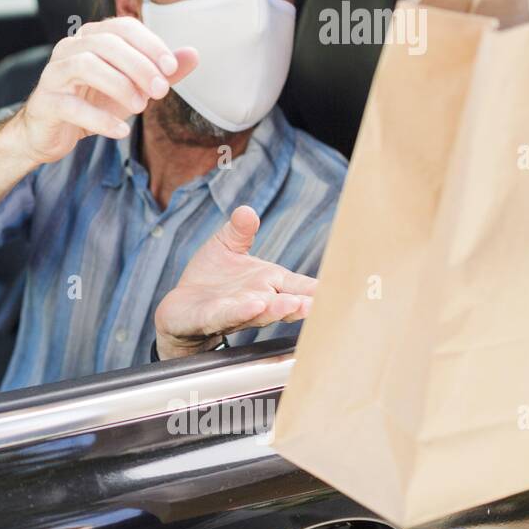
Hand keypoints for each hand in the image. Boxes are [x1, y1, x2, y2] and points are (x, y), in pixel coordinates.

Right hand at [6, 17, 197, 165]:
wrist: (49, 134)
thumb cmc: (90, 104)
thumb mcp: (131, 88)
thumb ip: (159, 72)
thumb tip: (193, 54)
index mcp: (91, 38)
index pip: (123, 27)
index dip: (150, 44)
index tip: (171, 68)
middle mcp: (69, 48)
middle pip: (106, 43)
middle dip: (139, 65)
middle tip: (160, 91)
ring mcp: (54, 74)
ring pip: (85, 65)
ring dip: (119, 85)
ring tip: (140, 107)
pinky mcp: (45, 102)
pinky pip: (72, 106)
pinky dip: (100, 119)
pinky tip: (120, 131)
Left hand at [154, 205, 315, 359]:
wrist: (181, 307)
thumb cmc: (211, 278)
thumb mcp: (226, 247)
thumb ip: (240, 231)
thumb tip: (247, 210)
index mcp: (269, 283)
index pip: (301, 287)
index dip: (320, 290)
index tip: (348, 291)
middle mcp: (258, 300)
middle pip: (286, 303)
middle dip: (303, 304)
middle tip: (319, 302)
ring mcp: (235, 312)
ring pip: (261, 313)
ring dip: (277, 310)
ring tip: (292, 304)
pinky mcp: (209, 318)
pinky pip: (227, 315)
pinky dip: (240, 312)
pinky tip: (252, 305)